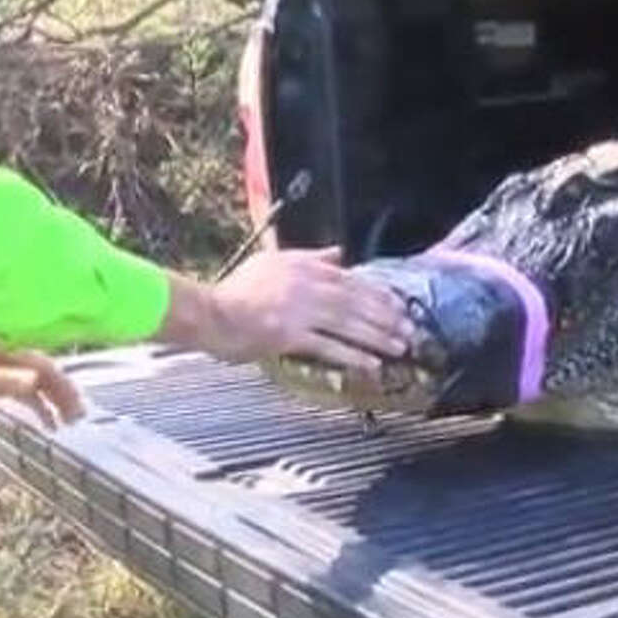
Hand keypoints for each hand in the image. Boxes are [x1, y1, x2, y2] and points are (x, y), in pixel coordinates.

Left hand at [0, 335, 86, 429]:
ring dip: (51, 400)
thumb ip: (2, 381)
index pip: (45, 367)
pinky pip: (20, 388)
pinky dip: (33, 403)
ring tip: (65, 424)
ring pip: (34, 381)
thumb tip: (36, 382)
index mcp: (4, 349)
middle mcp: (5, 352)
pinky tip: (41, 422)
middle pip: (45, 372)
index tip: (77, 410)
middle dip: (63, 394)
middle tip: (79, 419)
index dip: (64, 388)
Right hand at [160, 247, 415, 371]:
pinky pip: (329, 347)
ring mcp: (299, 310)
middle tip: (409, 330)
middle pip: (356, 301)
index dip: (378, 294)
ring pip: (349, 324)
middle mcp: (306, 284)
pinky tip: (370, 365)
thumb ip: (310, 257)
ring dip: (377, 337)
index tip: (399, 306)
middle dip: (386, 317)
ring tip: (399, 348)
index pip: (351, 279)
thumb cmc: (236, 290)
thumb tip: (339, 253)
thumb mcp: (274, 262)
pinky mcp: (289, 335)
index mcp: (304, 265)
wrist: (208, 311)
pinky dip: (352, 356)